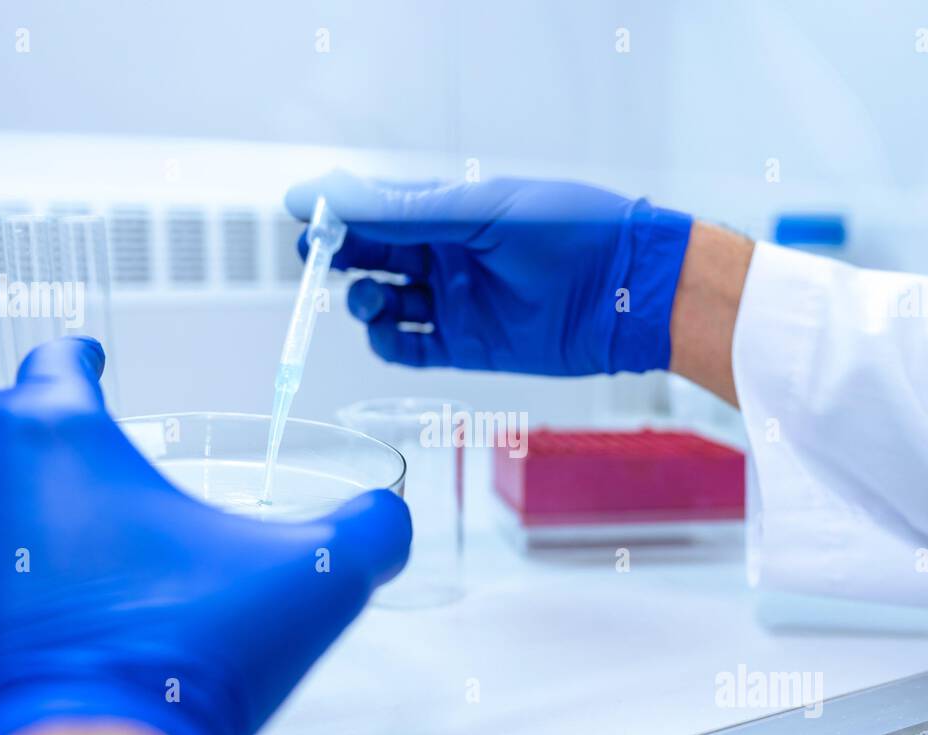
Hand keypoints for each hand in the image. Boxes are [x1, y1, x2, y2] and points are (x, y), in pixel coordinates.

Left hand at [0, 338, 410, 734]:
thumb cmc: (160, 670)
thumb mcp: (303, 585)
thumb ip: (362, 532)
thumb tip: (388, 520)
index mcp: (53, 431)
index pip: (60, 359)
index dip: (84, 361)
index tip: (89, 365)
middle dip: (32, 441)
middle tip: (77, 488)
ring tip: (25, 558)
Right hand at [285, 171, 692, 375]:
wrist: (626, 292)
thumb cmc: (569, 232)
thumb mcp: (481, 211)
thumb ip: (406, 211)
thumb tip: (334, 191)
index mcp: (450, 212)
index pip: (378, 208)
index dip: (338, 211)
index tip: (301, 211)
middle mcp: (448, 257)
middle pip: (373, 256)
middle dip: (340, 256)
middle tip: (315, 256)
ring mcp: (456, 303)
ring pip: (385, 305)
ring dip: (364, 302)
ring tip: (370, 299)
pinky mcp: (467, 346)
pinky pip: (411, 349)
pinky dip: (389, 343)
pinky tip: (387, 332)